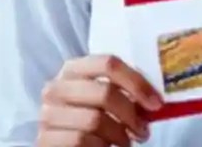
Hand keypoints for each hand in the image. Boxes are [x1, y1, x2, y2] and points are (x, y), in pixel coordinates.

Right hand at [37, 54, 163, 146]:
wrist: (65, 143)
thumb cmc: (91, 119)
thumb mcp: (105, 101)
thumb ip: (123, 92)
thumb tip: (155, 98)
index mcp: (73, 69)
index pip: (108, 63)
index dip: (136, 82)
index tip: (156, 103)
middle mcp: (56, 88)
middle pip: (104, 92)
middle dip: (131, 114)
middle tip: (144, 130)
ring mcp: (47, 114)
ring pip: (94, 120)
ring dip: (119, 135)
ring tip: (126, 142)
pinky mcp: (45, 139)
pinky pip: (81, 140)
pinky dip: (101, 146)